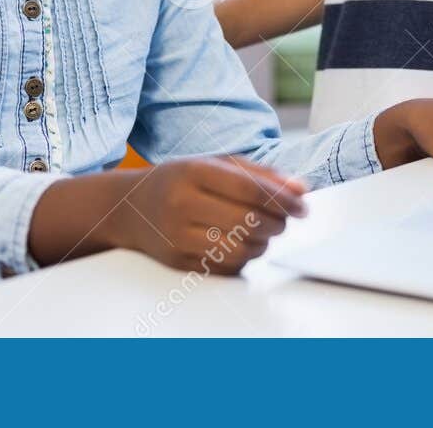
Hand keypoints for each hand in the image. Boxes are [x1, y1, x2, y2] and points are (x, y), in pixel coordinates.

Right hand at [107, 156, 308, 273]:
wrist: (130, 208)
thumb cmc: (181, 181)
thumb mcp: (215, 164)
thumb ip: (260, 174)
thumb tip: (301, 189)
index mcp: (193, 171)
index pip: (250, 189)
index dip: (283, 200)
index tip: (303, 206)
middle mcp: (181, 203)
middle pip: (248, 222)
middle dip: (278, 223)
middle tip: (284, 219)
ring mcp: (177, 236)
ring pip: (240, 249)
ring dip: (264, 243)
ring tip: (264, 231)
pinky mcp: (177, 262)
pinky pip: (226, 268)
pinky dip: (245, 258)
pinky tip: (244, 244)